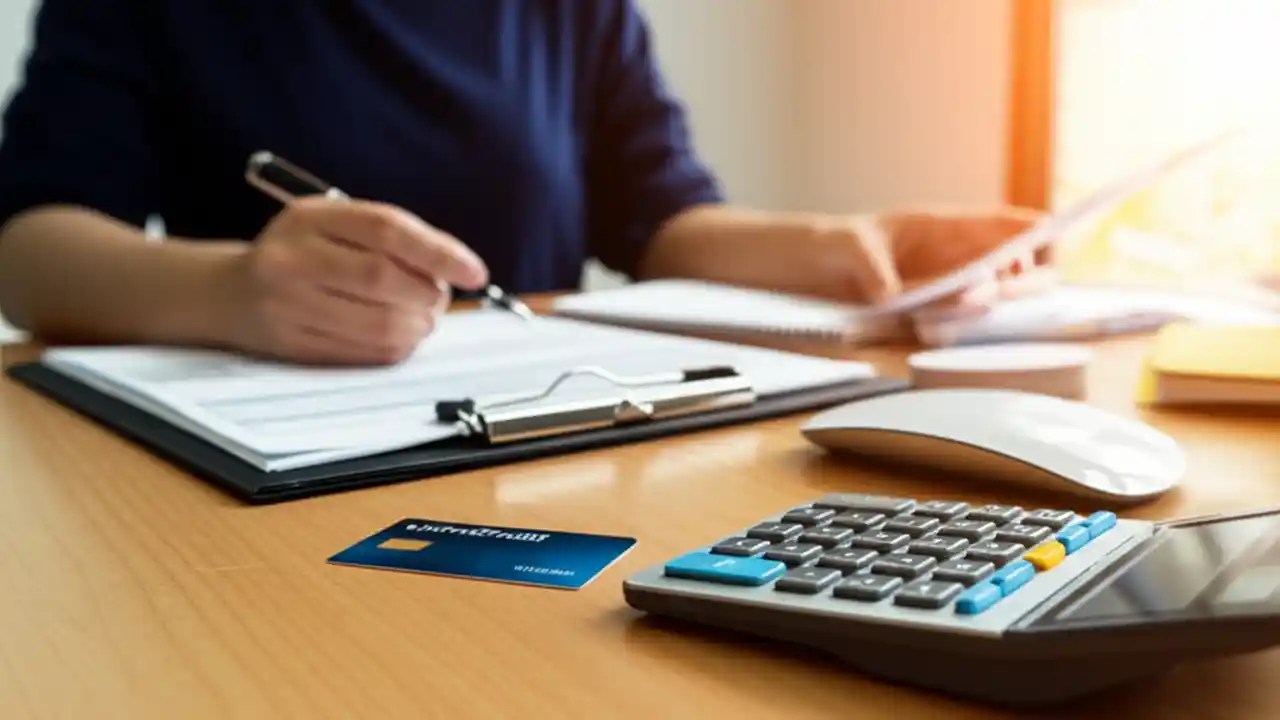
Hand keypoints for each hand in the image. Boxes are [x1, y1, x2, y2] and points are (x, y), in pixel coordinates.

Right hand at [225, 197, 488, 364]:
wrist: (225, 293)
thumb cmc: (300, 255)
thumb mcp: (332, 226)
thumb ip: (387, 238)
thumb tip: (453, 269)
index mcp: (310, 217)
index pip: (387, 229)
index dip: (439, 252)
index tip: (475, 272)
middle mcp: (293, 257)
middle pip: (384, 278)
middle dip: (428, 294)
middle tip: (439, 299)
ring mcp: (287, 304)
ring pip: (379, 323)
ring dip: (417, 326)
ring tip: (420, 319)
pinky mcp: (291, 345)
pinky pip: (363, 354)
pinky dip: (395, 348)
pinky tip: (398, 337)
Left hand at [843, 206, 1053, 309]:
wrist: (814, 266)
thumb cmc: (837, 243)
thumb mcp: (852, 247)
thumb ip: (875, 270)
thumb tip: (894, 298)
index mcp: (946, 227)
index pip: (1008, 224)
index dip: (1036, 236)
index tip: (1041, 252)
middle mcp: (955, 257)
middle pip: (1015, 269)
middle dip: (1024, 282)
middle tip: (1003, 292)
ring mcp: (945, 288)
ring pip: (987, 300)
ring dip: (977, 307)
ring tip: (947, 306)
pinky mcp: (929, 315)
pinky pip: (956, 323)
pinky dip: (949, 325)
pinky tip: (925, 325)